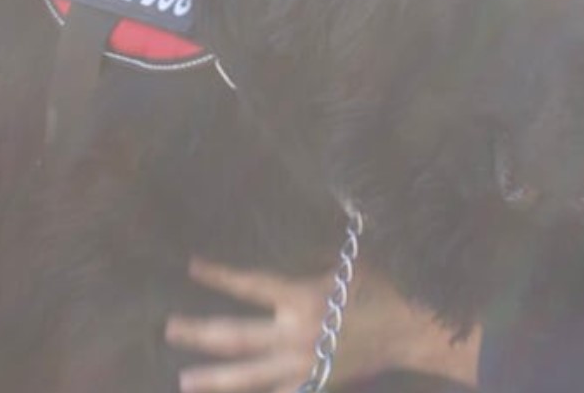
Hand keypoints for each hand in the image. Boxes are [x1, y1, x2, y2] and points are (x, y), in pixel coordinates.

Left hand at [167, 258, 478, 391]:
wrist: (416, 329)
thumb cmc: (383, 287)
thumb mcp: (350, 258)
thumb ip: (319, 247)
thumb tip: (308, 208)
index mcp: (300, 296)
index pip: (248, 284)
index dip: (218, 275)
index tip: (191, 266)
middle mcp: (294, 334)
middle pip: (236, 335)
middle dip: (200, 332)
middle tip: (168, 329)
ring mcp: (303, 365)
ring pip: (250, 376)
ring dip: (215, 378)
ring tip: (185, 380)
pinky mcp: (317, 384)